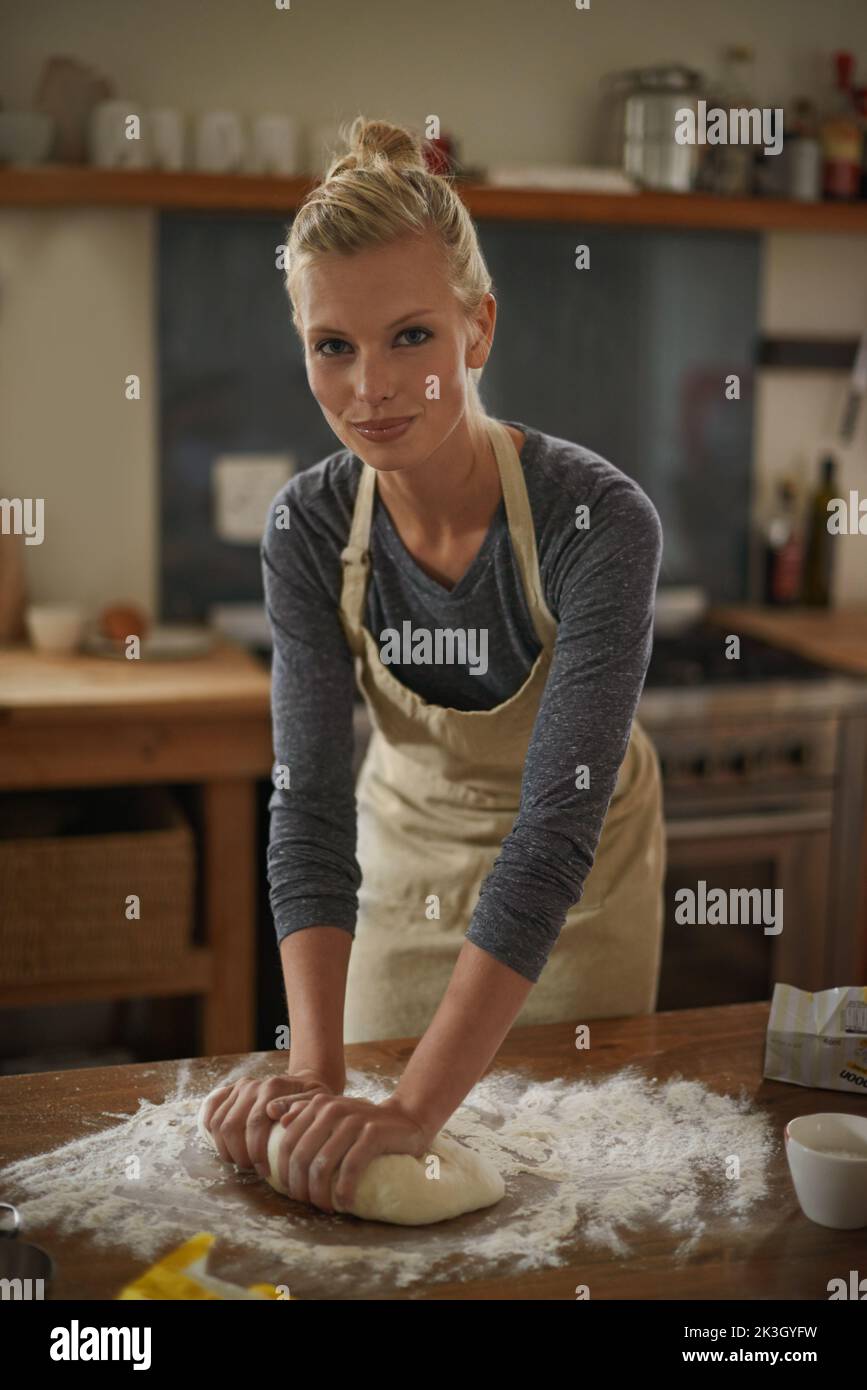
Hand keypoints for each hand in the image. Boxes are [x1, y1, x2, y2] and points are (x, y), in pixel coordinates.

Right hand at [201, 1070, 340, 1177]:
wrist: (304, 1082)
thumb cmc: (311, 1099)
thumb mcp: (316, 1102)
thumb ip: (299, 1107)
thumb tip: (274, 1112)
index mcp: (272, 1087)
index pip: (254, 1124)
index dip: (255, 1152)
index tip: (265, 1171)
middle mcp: (252, 1085)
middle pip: (231, 1127)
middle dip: (239, 1154)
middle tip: (251, 1169)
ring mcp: (239, 1088)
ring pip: (218, 1122)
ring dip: (225, 1148)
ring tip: (241, 1161)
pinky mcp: (230, 1091)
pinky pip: (211, 1108)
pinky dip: (209, 1127)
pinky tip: (221, 1143)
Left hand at [269, 1093, 429, 1214]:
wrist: (405, 1119)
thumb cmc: (363, 1123)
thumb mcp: (333, 1114)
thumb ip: (304, 1112)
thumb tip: (276, 1118)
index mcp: (318, 1104)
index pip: (287, 1143)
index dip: (283, 1172)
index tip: (289, 1191)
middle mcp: (332, 1109)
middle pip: (301, 1157)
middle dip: (299, 1187)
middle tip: (306, 1203)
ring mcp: (353, 1120)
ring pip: (322, 1165)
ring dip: (320, 1194)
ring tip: (324, 1207)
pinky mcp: (373, 1133)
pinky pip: (350, 1167)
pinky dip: (344, 1191)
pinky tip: (344, 1204)